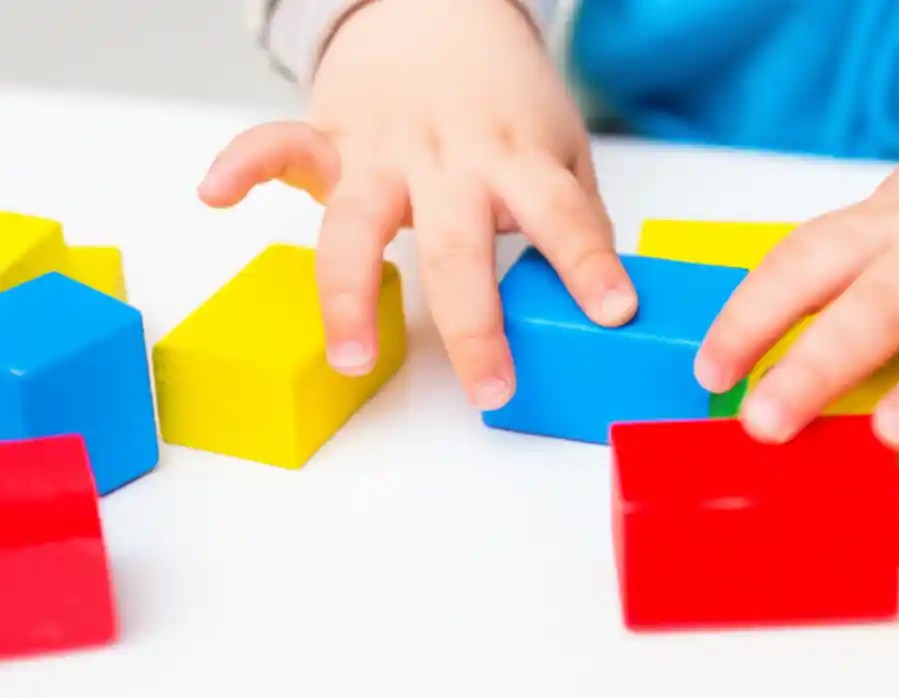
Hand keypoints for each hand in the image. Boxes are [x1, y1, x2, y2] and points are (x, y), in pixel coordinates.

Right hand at [197, 0, 635, 409]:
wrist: (437, 13)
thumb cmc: (505, 97)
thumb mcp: (560, 145)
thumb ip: (575, 213)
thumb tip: (606, 298)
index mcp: (515, 157)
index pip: (560, 213)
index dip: (588, 263)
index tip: (614, 312)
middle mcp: (450, 158)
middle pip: (458, 244)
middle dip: (474, 323)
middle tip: (490, 390)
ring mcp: (384, 149)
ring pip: (357, 222)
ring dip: (350, 293)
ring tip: (353, 360)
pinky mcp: (330, 138)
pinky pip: (277, 146)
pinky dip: (244, 167)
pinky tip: (215, 196)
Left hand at [694, 114, 898, 496]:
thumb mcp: (896, 220)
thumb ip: (842, 279)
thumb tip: (757, 364)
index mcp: (890, 227)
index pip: (808, 261)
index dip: (753, 315)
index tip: (712, 373)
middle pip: (882, 301)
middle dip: (820, 363)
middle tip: (767, 423)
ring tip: (892, 436)